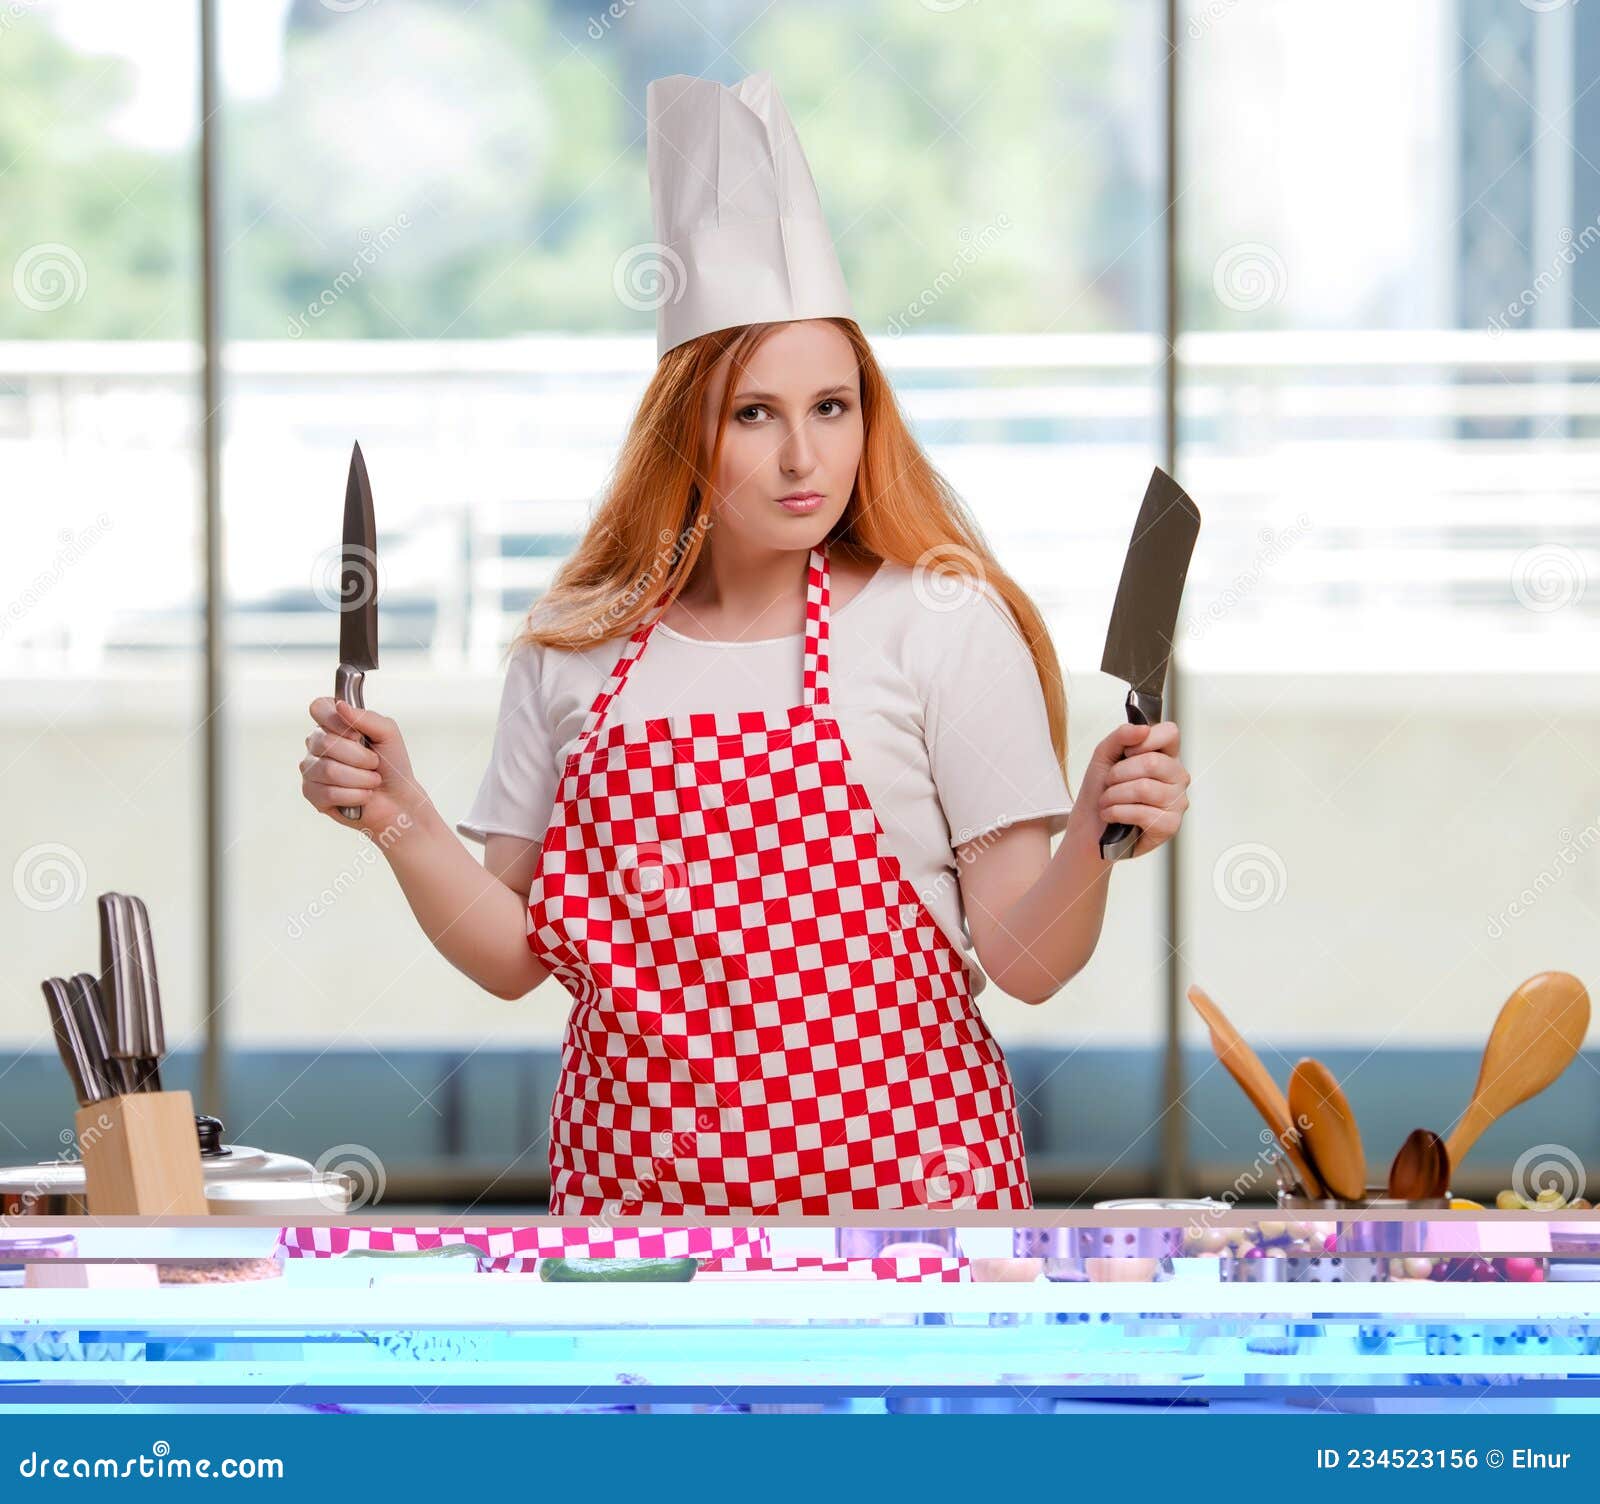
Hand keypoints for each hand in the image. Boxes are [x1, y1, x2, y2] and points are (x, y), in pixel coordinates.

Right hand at [301, 696, 426, 836]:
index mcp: (332, 724)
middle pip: (325, 742)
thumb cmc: (392, 765)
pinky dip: (356, 796)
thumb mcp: (388, 734)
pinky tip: (362, 795)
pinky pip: (328, 793)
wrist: (399, 799)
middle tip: (374, 763)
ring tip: (371, 781)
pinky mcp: (311, 794)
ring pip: (328, 770)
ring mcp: (311, 769)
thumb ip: (366, 717)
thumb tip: (340, 705)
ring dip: (361, 778)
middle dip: (360, 757)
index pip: (318, 708)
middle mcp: (316, 744)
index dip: (338, 722)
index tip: (357, 735)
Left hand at [1068, 719, 1190, 859]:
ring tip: (1107, 801)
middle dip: (1118, 773)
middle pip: (1153, 762)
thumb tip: (1142, 729)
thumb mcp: (1104, 756)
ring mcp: (1177, 802)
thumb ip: (1121, 736)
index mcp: (1166, 756)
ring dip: (1114, 795)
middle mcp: (1177, 777)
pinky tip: (1111, 816)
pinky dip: (1116, 813)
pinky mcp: (1170, 825)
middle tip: (1108, 783)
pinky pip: (1142, 813)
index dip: (1143, 741)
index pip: (1170, 733)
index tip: (1126, 753)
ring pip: (1144, 788)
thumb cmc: (1100, 791)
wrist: (1088, 827)